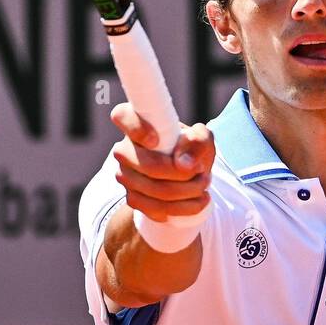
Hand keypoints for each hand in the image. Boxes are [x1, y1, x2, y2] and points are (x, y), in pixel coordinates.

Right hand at [109, 103, 213, 222]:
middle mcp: (124, 148)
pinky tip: (197, 201)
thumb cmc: (192, 148)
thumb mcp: (202, 139)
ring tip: (204, 185)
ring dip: (186, 192)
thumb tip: (183, 164)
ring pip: (154, 190)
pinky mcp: (132, 198)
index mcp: (137, 122)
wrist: (187, 175)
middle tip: (203, 171)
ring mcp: (125, 175)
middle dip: (181, 174)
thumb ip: (198, 141)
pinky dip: (182, 208)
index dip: (136, 129)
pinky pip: (154, 208)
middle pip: (146, 165)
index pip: (121, 116)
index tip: (156, 140)